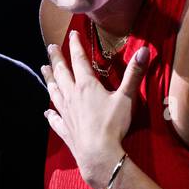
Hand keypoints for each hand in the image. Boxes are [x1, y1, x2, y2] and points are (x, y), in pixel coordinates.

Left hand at [41, 33, 148, 188]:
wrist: (98, 154)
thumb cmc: (112, 125)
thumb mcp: (126, 97)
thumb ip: (134, 73)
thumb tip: (145, 50)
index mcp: (86, 86)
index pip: (79, 60)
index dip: (76, 45)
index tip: (72, 34)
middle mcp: (72, 96)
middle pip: (61, 73)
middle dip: (56, 58)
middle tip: (50, 47)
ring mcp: (66, 113)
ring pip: (54, 91)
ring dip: (49, 79)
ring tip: (43, 69)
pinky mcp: (64, 129)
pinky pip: (55, 119)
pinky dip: (50, 114)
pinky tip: (47, 112)